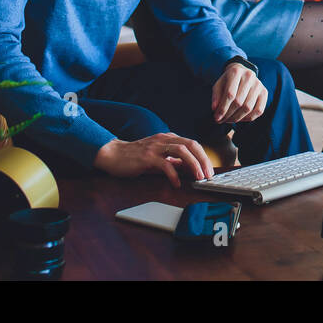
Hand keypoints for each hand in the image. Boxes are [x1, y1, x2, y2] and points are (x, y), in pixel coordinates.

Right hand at [94, 133, 214, 184]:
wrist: (113, 154)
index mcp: (168, 138)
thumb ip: (172, 161)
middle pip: (191, 145)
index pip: (192, 143)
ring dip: (193, 164)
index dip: (203, 156)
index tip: (209, 170)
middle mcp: (164, 140)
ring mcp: (155, 147)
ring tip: (198, 177)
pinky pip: (165, 164)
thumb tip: (189, 169)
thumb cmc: (135, 157)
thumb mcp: (158, 157)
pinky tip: (176, 184)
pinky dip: (173, 175)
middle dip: (203, 159)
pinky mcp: (147, 158)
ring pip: (181, 151)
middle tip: (208, 174)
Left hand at [211, 62, 267, 123]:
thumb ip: (216, 96)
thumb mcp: (218, 85)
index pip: (230, 94)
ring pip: (248, 108)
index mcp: (236, 72)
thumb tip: (215, 110)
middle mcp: (249, 76)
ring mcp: (258, 84)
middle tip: (221, 120)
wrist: (242, 73)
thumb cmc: (228, 81)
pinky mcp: (264, 92)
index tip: (216, 118)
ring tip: (229, 120)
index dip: (223, 108)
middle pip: (239, 102)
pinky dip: (249, 118)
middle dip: (228, 115)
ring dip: (237, 118)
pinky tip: (240, 118)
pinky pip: (259, 110)